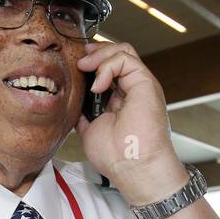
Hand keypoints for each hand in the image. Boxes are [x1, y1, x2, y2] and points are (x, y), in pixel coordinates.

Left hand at [74, 41, 186, 206]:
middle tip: (79, 61)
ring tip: (85, 67)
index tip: (76, 66)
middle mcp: (132, 90)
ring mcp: (140, 86)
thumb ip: (83, 115)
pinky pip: (126, 59)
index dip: (93, 62)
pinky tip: (97, 85)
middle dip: (95, 52)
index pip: (109, 69)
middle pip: (117, 54)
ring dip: (100, 55)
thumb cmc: (117, 157)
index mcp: (121, 100)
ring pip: (123, 51)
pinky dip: (107, 66)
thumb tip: (73, 105)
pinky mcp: (146, 83)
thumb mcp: (89, 131)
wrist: (133, 167)